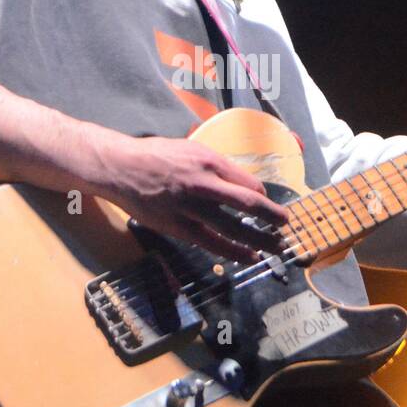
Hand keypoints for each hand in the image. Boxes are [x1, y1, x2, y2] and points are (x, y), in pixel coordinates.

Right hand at [94, 134, 291, 262]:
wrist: (120, 168)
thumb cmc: (156, 156)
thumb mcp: (190, 150)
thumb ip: (215, 166)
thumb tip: (241, 183)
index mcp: (209, 161)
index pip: (248, 182)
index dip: (264, 197)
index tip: (269, 206)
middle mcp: (203, 183)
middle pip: (247, 202)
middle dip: (271, 216)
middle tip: (287, 224)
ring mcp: (189, 206)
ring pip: (232, 226)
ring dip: (259, 238)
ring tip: (275, 246)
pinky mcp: (177, 226)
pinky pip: (210, 242)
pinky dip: (232, 251)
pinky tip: (248, 257)